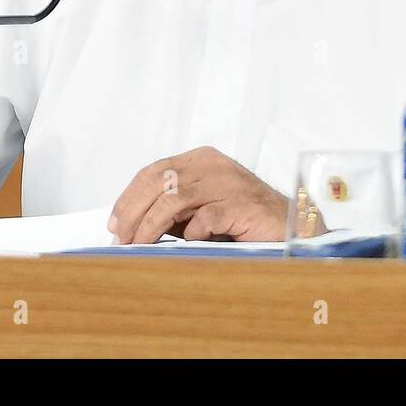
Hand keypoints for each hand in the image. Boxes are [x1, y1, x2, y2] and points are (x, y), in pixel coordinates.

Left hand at [108, 146, 289, 243]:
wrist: (291, 225)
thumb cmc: (244, 219)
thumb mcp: (202, 209)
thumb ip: (172, 210)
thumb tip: (131, 227)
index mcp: (201, 160)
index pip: (154, 171)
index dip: (129, 197)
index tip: (114, 224)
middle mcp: (213, 165)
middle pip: (159, 180)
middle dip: (133, 212)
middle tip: (120, 239)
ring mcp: (229, 183)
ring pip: (175, 198)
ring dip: (150, 225)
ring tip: (139, 245)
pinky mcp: (242, 205)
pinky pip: (206, 217)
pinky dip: (190, 232)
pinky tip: (184, 244)